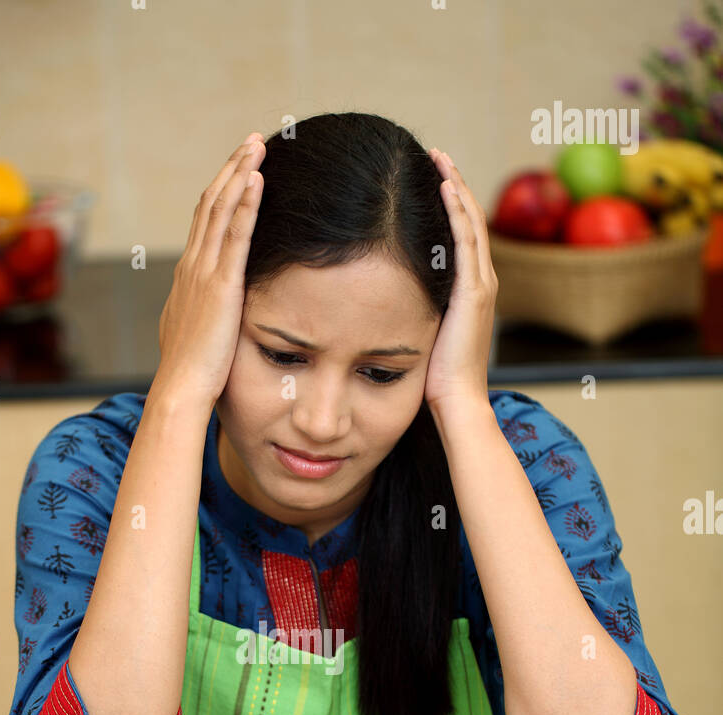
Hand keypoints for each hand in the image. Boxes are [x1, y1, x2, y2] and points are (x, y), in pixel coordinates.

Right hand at [155, 132, 264, 411]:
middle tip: (252, 141)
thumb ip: (201, 312)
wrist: (181, 388)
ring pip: (221, 209)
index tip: (238, 169)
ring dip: (240, 173)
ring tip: (258, 145)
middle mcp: (192, 266)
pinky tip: (258, 179)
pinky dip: (246, 203)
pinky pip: (235, 234)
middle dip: (232, 169)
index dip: (221, 192)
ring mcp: (204, 273)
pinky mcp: (221, 285)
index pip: (204, 222)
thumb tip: (205, 311)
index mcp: (188, 276)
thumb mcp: (194, 332)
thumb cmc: (190, 372)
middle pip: (211, 204)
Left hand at [423, 149, 497, 414]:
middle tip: (436, 156)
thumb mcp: (424, 333)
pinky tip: (444, 187)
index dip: (450, 204)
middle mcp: (481, 282)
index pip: (463, 236)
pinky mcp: (474, 292)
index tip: (432, 179)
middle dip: (453, 184)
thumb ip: (416, 310)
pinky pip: (466, 241)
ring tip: (439, 159)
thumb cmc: (436, 379)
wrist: (457, 402)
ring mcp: (481, 285)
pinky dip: (456, 211)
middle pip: (470, 219)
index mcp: (471, 291)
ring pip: (470, 222)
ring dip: (455, 187)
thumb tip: (388, 297)